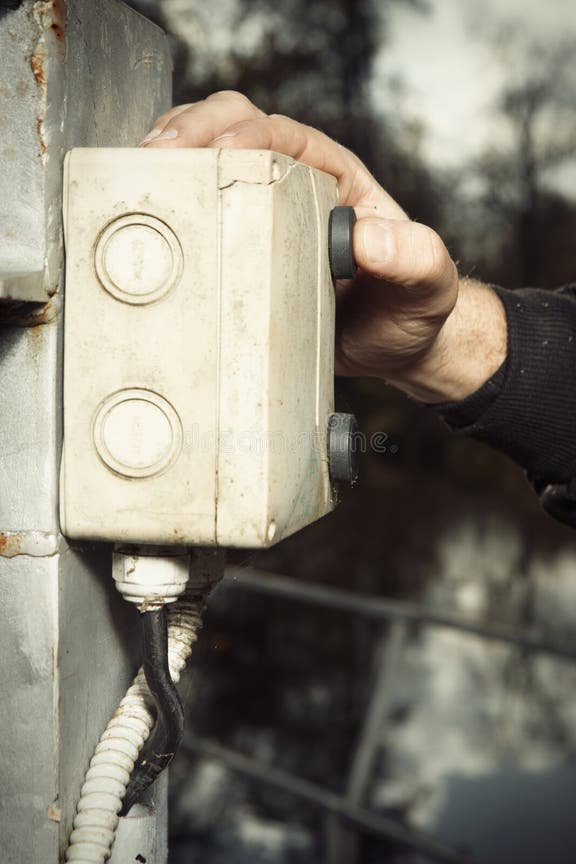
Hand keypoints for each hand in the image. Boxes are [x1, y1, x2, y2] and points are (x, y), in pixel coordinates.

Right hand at [141, 91, 506, 401]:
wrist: (395, 346)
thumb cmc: (411, 310)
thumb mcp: (428, 282)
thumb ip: (412, 257)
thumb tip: (367, 238)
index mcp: (337, 179)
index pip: (287, 137)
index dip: (248, 134)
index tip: (218, 149)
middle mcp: (297, 187)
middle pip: (239, 128)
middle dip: (195, 129)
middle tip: (162, 153)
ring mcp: (265, 217)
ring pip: (213, 160)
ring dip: (177, 155)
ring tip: (145, 171)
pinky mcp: (244, 251)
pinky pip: (206, 212)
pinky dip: (177, 199)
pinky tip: (155, 207)